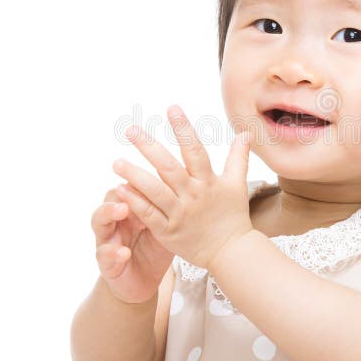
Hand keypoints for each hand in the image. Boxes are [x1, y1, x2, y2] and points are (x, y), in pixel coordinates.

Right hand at [90, 185, 175, 303]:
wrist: (143, 281)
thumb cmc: (154, 248)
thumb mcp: (165, 226)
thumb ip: (168, 208)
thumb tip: (185, 180)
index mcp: (131, 206)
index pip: (131, 185)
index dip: (140, 179)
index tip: (155, 173)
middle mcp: (116, 218)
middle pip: (112, 196)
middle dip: (121, 189)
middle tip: (130, 184)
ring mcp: (107, 238)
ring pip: (99, 219)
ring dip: (109, 212)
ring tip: (122, 210)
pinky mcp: (105, 261)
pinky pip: (104, 254)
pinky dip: (113, 252)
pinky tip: (123, 252)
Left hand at [112, 104, 252, 270]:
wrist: (231, 253)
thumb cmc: (233, 216)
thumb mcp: (237, 185)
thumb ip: (238, 158)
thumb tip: (244, 133)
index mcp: (209, 182)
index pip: (195, 150)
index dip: (184, 129)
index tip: (172, 108)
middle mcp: (193, 196)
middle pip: (169, 168)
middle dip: (149, 147)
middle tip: (130, 130)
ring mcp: (180, 214)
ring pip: (154, 191)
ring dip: (135, 175)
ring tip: (116, 162)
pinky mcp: (168, 232)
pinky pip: (149, 215)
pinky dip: (135, 202)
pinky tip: (120, 189)